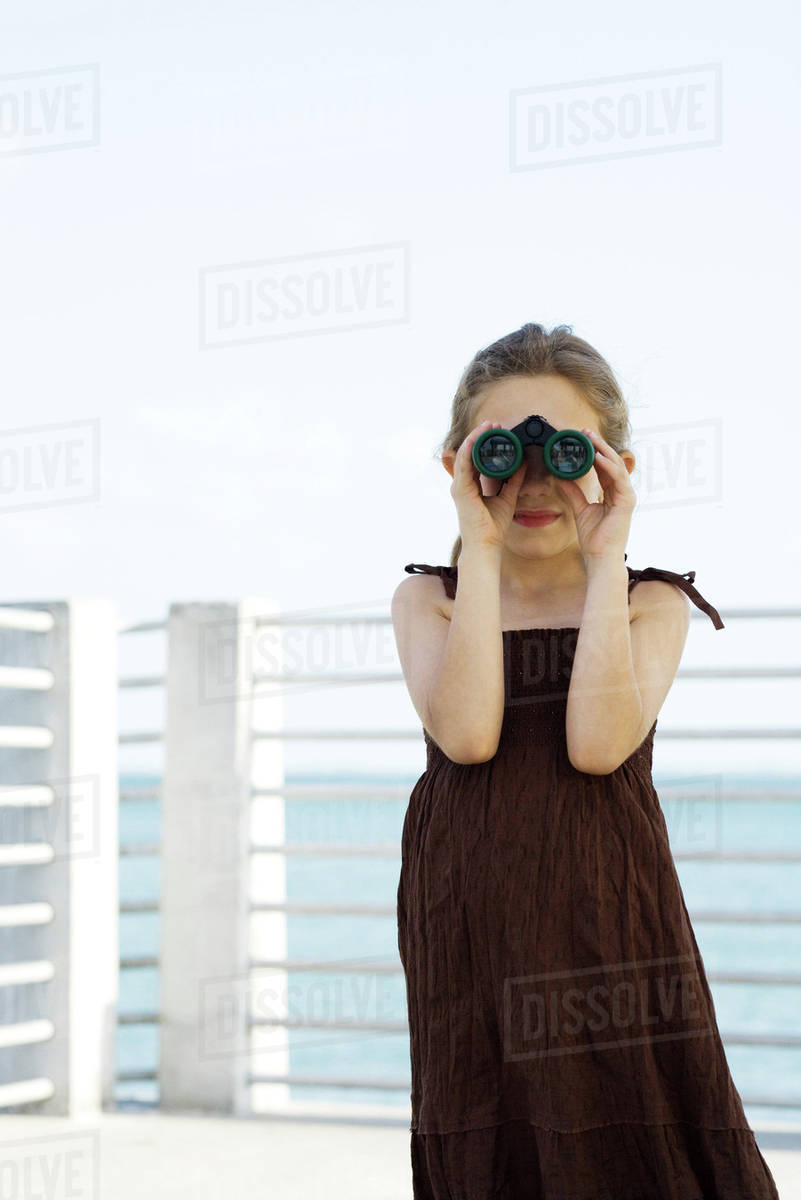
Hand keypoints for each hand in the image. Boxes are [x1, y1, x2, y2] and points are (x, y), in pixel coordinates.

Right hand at [450, 419, 526, 552]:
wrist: (486, 544)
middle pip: (469, 453)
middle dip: (480, 436)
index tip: (497, 430)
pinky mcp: (460, 490)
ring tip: (488, 425)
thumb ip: (514, 480)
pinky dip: (469, 449)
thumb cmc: (493, 526)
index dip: (484, 442)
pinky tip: (477, 437)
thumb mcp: (508, 497)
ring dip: (476, 437)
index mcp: (471, 486)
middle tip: (494, 423)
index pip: (475, 458)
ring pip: (465, 454)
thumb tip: (523, 463)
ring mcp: (459, 486)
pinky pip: (463, 464)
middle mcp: (462, 484)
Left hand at [554, 427, 635, 562]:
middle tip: (583, 431)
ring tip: (590, 437)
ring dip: (603, 450)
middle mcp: (621, 492)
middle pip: (611, 462)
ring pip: (616, 465)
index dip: (593, 451)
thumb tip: (560, 477)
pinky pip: (618, 478)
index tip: (580, 439)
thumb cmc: (594, 538)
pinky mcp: (627, 501)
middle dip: (598, 445)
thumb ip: (572, 492)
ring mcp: (626, 496)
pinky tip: (597, 456)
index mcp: (612, 493)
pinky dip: (608, 466)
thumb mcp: (579, 508)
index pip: (604, 467)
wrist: (599, 557)